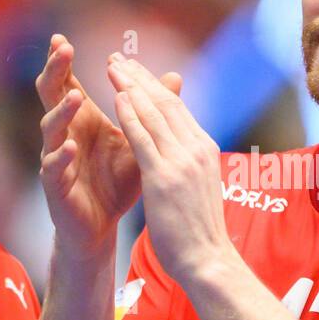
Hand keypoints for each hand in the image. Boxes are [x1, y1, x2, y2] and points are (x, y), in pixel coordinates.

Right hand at [35, 35, 182, 251]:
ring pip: (50, 128)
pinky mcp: (55, 186)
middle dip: (55, 71)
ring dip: (62, 111)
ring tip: (76, 97)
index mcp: (81, 120)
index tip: (62, 37)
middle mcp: (64, 133)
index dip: (62, 61)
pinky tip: (70, 146)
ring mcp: (56, 158)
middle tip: (61, 49)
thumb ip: (152, 109)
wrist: (103, 225)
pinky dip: (61, 156)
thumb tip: (175, 76)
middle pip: (51, 94)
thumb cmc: (116, 181)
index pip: (67, 82)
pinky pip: (53, 167)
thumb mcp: (139, 141)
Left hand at [106, 56, 233, 284]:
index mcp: (204, 150)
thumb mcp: (197, 188)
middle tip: (118, 59)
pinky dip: (130, 114)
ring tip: (111, 67)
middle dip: (140, 78)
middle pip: (166, 103)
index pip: (177, 109)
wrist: (207, 260)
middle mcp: (197, 149)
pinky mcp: (165, 176)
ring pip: (154, 113)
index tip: (135, 72)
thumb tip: (181, 153)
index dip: (154, 87)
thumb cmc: (199, 232)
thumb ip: (189, 163)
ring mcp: (182, 161)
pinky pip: (143, 137)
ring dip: (130, 87)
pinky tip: (115, 97)